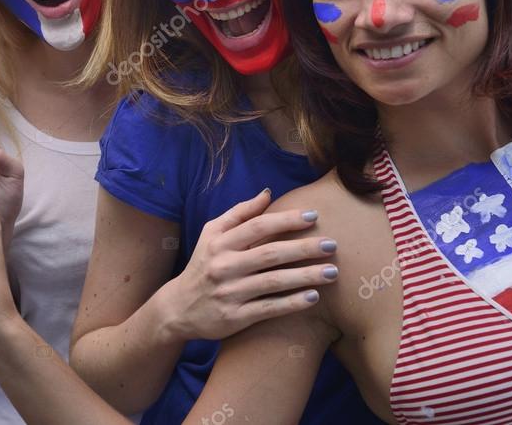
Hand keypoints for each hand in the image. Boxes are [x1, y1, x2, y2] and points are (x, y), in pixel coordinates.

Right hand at [158, 190, 337, 341]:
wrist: (178, 308)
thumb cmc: (203, 265)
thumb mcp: (211, 234)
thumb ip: (239, 214)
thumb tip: (267, 193)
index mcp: (220, 242)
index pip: (258, 226)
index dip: (286, 220)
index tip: (314, 216)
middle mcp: (224, 266)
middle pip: (270, 253)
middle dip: (304, 248)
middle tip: (332, 244)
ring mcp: (229, 293)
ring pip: (273, 282)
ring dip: (306, 276)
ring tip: (332, 272)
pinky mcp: (235, 317)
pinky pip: (269, 309)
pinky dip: (292, 303)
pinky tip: (314, 297)